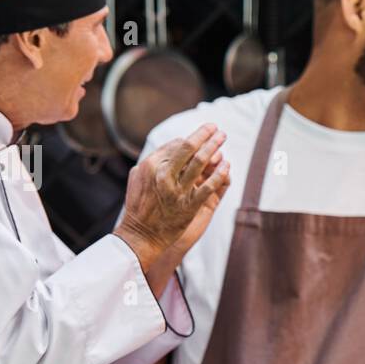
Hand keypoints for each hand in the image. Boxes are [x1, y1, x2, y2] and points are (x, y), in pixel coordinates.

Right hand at [115, 124, 229, 268]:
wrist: (141, 235)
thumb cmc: (139, 205)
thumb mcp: (138, 176)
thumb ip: (154, 160)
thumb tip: (171, 145)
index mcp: (152, 165)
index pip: (177, 145)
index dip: (192, 139)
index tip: (201, 136)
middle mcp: (164, 175)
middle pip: (189, 148)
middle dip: (205, 134)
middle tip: (216, 128)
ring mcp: (178, 190)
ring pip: (200, 163)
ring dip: (214, 147)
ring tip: (223, 138)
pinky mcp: (189, 205)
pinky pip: (209, 186)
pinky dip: (219, 173)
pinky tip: (226, 166)